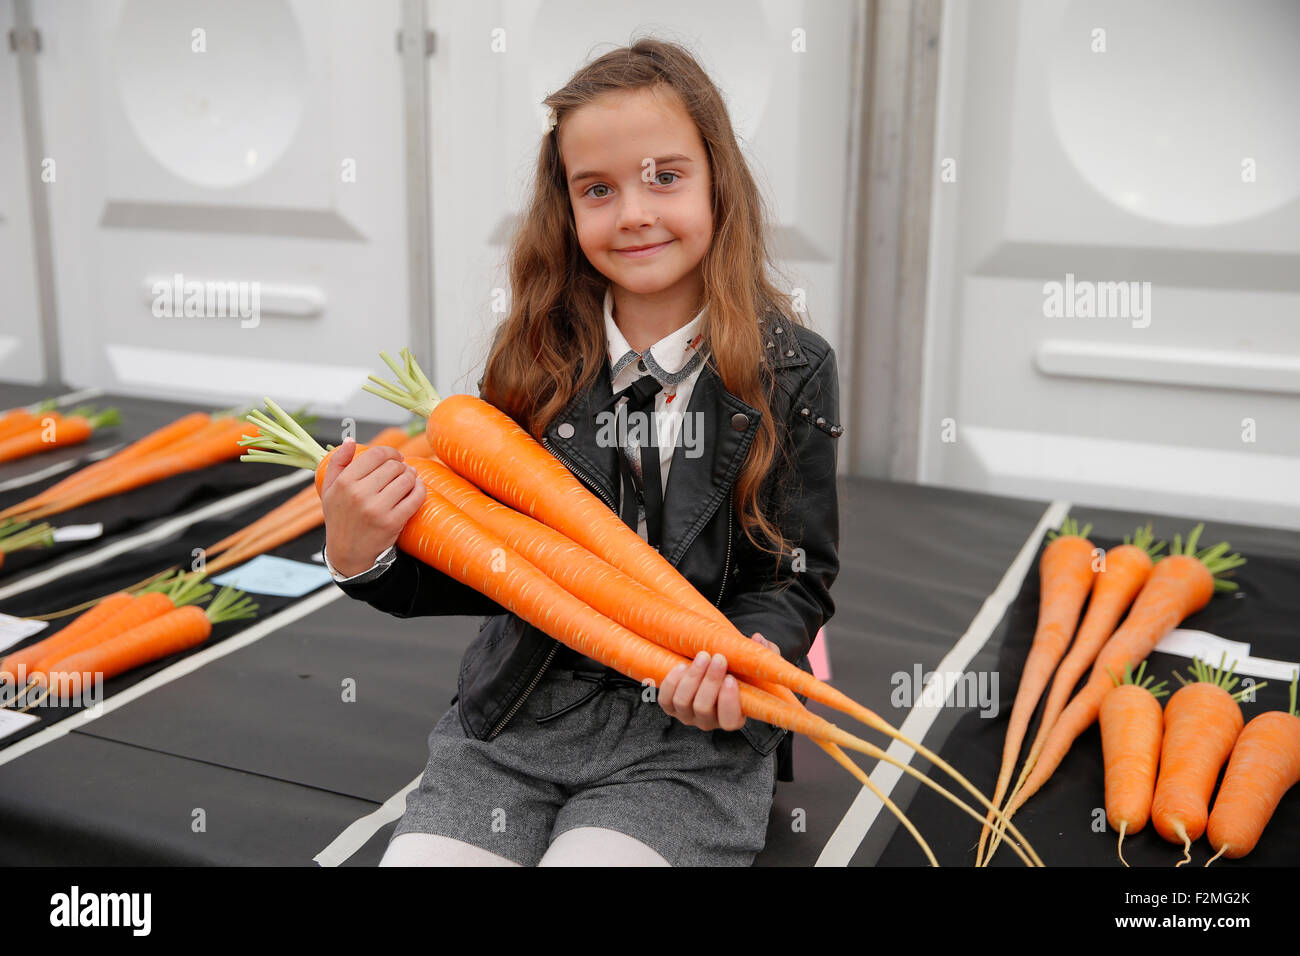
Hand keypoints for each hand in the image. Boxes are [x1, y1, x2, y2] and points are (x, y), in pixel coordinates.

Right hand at [319, 438, 425, 576]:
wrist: (347, 552)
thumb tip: (350, 440)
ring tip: (409, 479)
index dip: (391, 452)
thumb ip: (337, 462)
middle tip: (401, 471)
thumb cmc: (340, 518)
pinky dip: (420, 489)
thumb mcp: (329, 489)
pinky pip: (415, 497)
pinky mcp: (393, 522)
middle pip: (393, 466)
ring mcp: (377, 509)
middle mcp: (359, 494)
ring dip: (412, 476)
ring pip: (406, 479)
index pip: (376, 454)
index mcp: (344, 482)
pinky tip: (417, 488)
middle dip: (401, 466)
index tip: (395, 457)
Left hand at [658, 633, 779, 731]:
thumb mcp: (755, 664)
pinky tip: (681, 665)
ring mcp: (687, 715)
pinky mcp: (670, 707)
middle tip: (718, 658)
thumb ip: (765, 653)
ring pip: (683, 703)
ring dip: (692, 678)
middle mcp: (708, 721)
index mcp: (733, 717)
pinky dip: (671, 683)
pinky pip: (665, 700)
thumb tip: (758, 638)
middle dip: (710, 682)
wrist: (715, 670)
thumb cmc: (739, 671)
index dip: (728, 702)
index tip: (731, 679)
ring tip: (702, 656)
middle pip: (703, 709)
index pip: (729, 721)